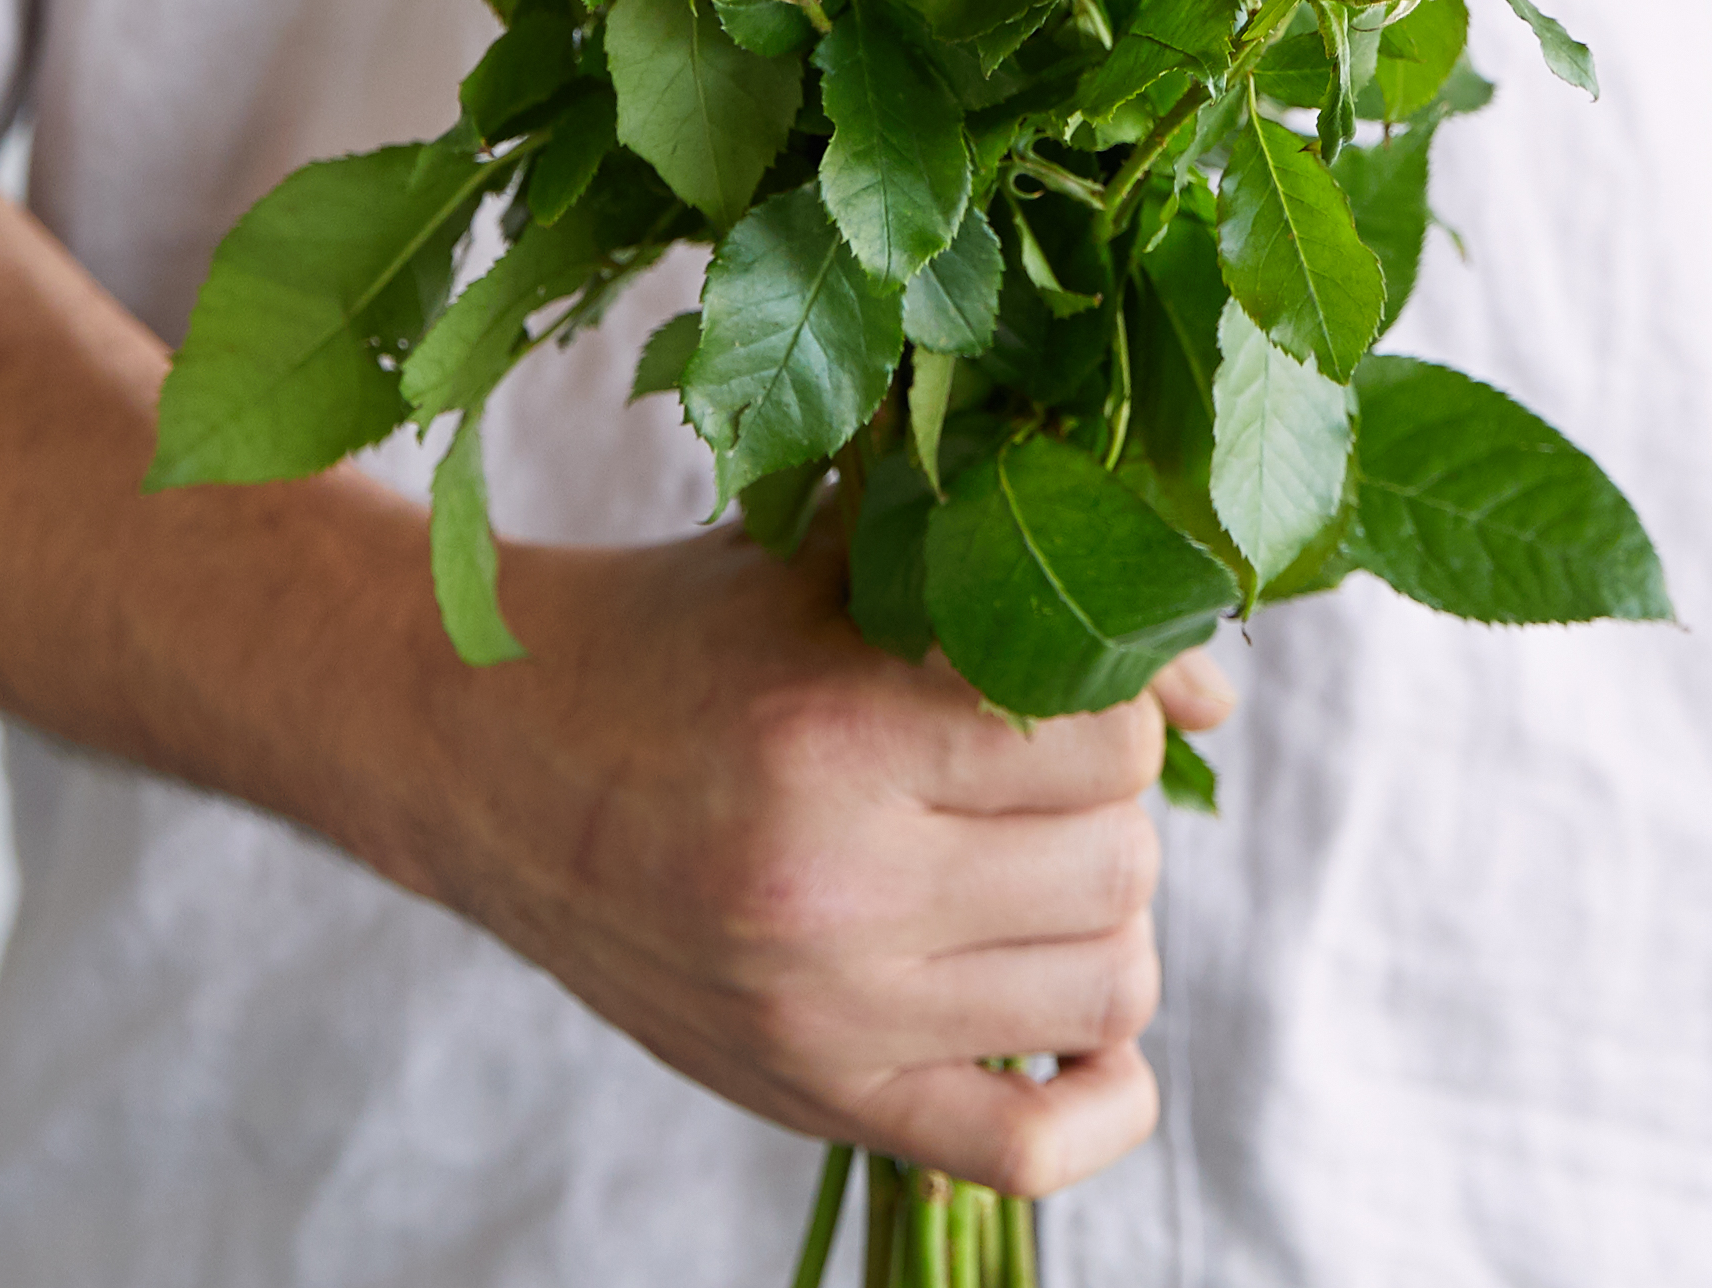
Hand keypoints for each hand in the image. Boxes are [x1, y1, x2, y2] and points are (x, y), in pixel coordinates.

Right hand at [393, 522, 1235, 1197]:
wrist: (494, 755)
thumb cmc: (681, 638)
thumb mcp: (836, 564)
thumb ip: (1023, 585)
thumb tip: (1217, 695)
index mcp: (836, 731)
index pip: (1107, 736)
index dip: (1115, 699)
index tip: (1062, 681)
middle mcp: (834, 888)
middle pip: (1119, 863)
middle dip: (1105, 808)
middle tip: (1032, 775)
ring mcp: (826, 1014)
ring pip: (1107, 986)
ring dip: (1104, 922)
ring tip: (1031, 870)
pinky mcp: (817, 1095)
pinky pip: (1032, 1147)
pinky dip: (1103, 1096)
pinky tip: (1080, 1029)